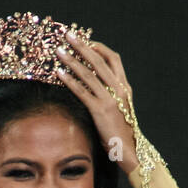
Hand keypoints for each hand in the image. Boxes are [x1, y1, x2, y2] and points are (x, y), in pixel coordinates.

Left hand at [54, 35, 137, 174]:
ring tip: (58, 51)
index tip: (86, 42)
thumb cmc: (121, 133)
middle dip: (82, 46)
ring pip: (89, 73)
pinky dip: (69, 80)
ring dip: (72, 60)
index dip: (99, 48)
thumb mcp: (120, 110)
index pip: (114, 59)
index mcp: (125, 87)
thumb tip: (93, 86)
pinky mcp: (100, 111)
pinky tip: (59, 74)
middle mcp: (119, 89)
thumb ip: (110, 96)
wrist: (129, 151)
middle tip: (68, 36)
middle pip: (99, 60)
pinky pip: (82, 91)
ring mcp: (110, 99)